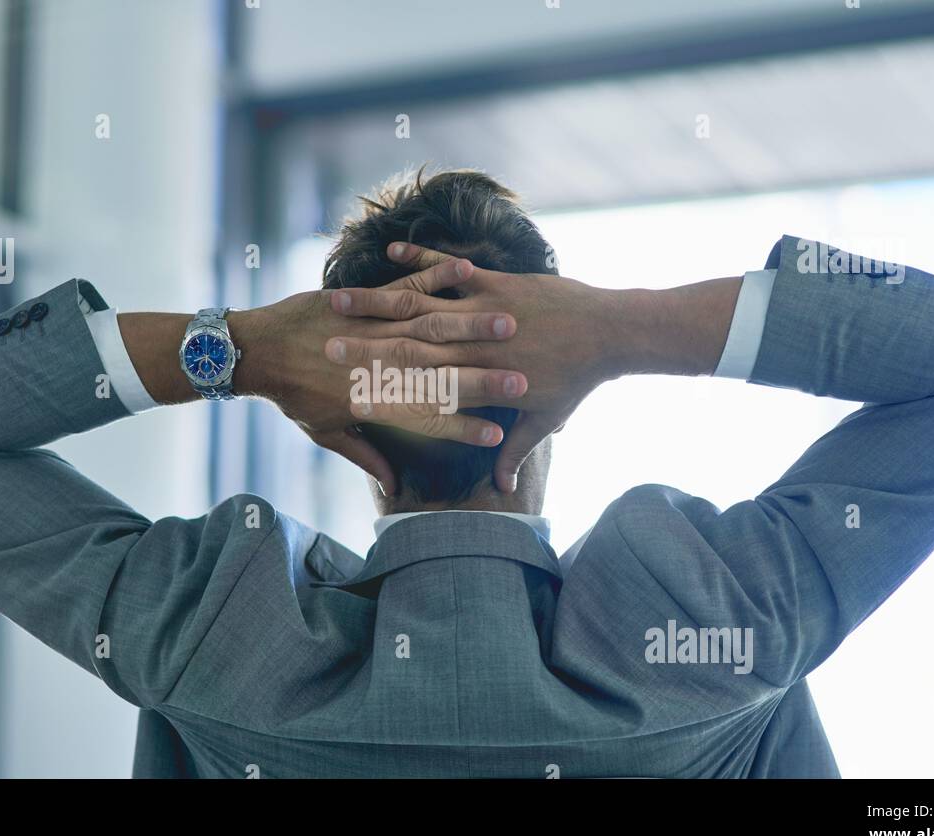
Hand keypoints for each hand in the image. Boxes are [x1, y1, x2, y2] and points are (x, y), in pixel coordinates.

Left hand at [234, 257, 529, 494]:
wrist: (255, 350)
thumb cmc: (291, 395)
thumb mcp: (326, 433)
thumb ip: (365, 458)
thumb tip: (392, 488)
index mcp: (372, 403)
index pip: (426, 420)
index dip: (461, 428)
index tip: (496, 434)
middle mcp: (377, 367)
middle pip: (439, 375)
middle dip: (482, 379)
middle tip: (522, 381)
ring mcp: (372, 330)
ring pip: (430, 328)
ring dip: (472, 325)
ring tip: (509, 325)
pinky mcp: (365, 301)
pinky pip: (407, 286)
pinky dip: (437, 277)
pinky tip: (468, 273)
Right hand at [322, 243, 621, 491]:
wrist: (610, 334)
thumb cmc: (577, 381)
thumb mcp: (546, 421)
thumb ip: (516, 451)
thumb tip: (501, 486)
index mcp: (477, 384)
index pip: (420, 392)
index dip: (379, 391)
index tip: (345, 396)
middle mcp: (470, 348)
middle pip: (406, 348)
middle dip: (361, 346)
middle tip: (323, 346)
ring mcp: (480, 311)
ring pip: (419, 308)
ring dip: (376, 301)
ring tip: (338, 300)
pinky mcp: (492, 283)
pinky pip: (447, 268)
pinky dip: (419, 259)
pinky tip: (388, 250)